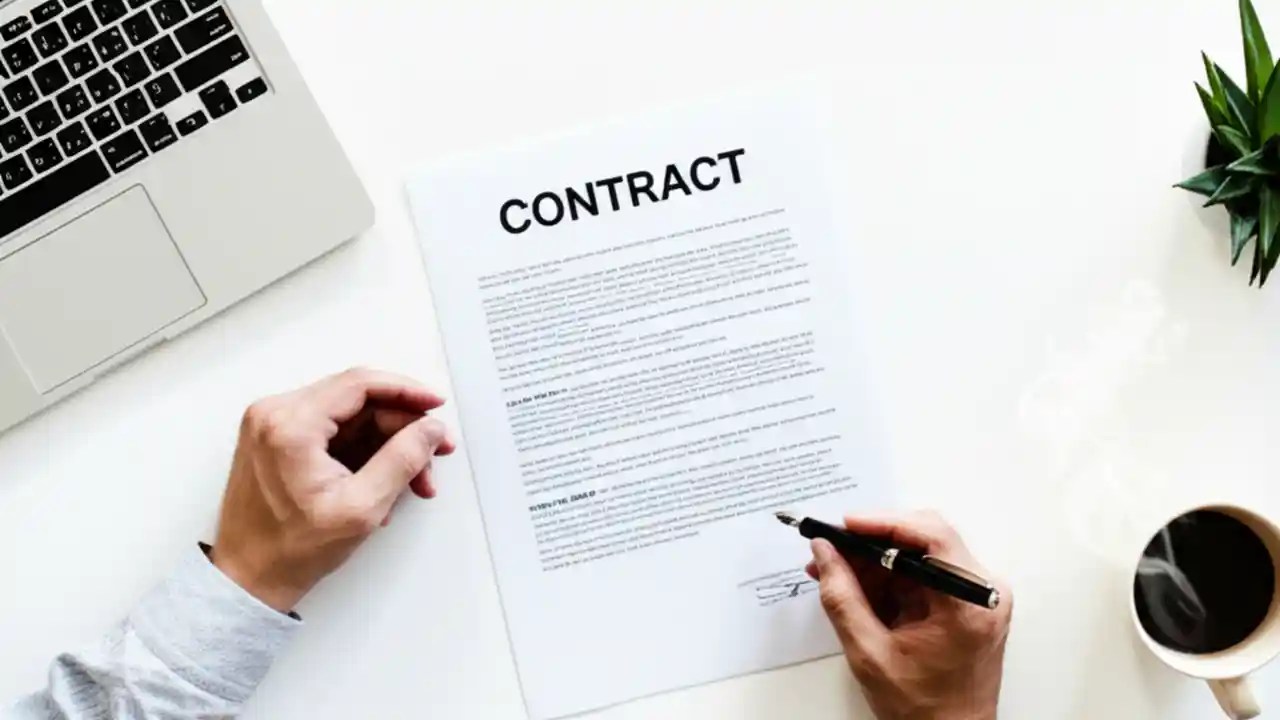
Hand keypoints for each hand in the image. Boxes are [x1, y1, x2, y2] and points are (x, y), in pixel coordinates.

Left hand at [210, 369, 456, 611]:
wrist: (247, 578)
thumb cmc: (291, 551)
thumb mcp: (361, 509)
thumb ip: (403, 461)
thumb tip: (431, 430)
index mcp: (290, 425)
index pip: (360, 385)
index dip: (407, 391)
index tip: (436, 405)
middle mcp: (274, 414)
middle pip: (358, 400)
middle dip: (402, 427)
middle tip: (434, 453)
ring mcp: (272, 424)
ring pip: (349, 416)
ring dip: (386, 442)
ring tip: (412, 480)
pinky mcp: (275, 438)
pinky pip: (332, 430)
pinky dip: (363, 450)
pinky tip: (382, 481)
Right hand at [807, 512, 1012, 719]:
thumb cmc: (924, 711)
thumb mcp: (870, 654)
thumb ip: (842, 598)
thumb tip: (825, 554)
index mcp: (969, 604)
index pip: (933, 537)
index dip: (885, 524)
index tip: (847, 525)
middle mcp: (982, 593)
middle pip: (924, 540)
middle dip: (872, 542)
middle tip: (832, 548)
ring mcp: (975, 597)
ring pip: (919, 555)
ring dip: (875, 560)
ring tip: (834, 569)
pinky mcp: (964, 604)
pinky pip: (922, 574)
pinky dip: (888, 577)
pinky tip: (857, 585)